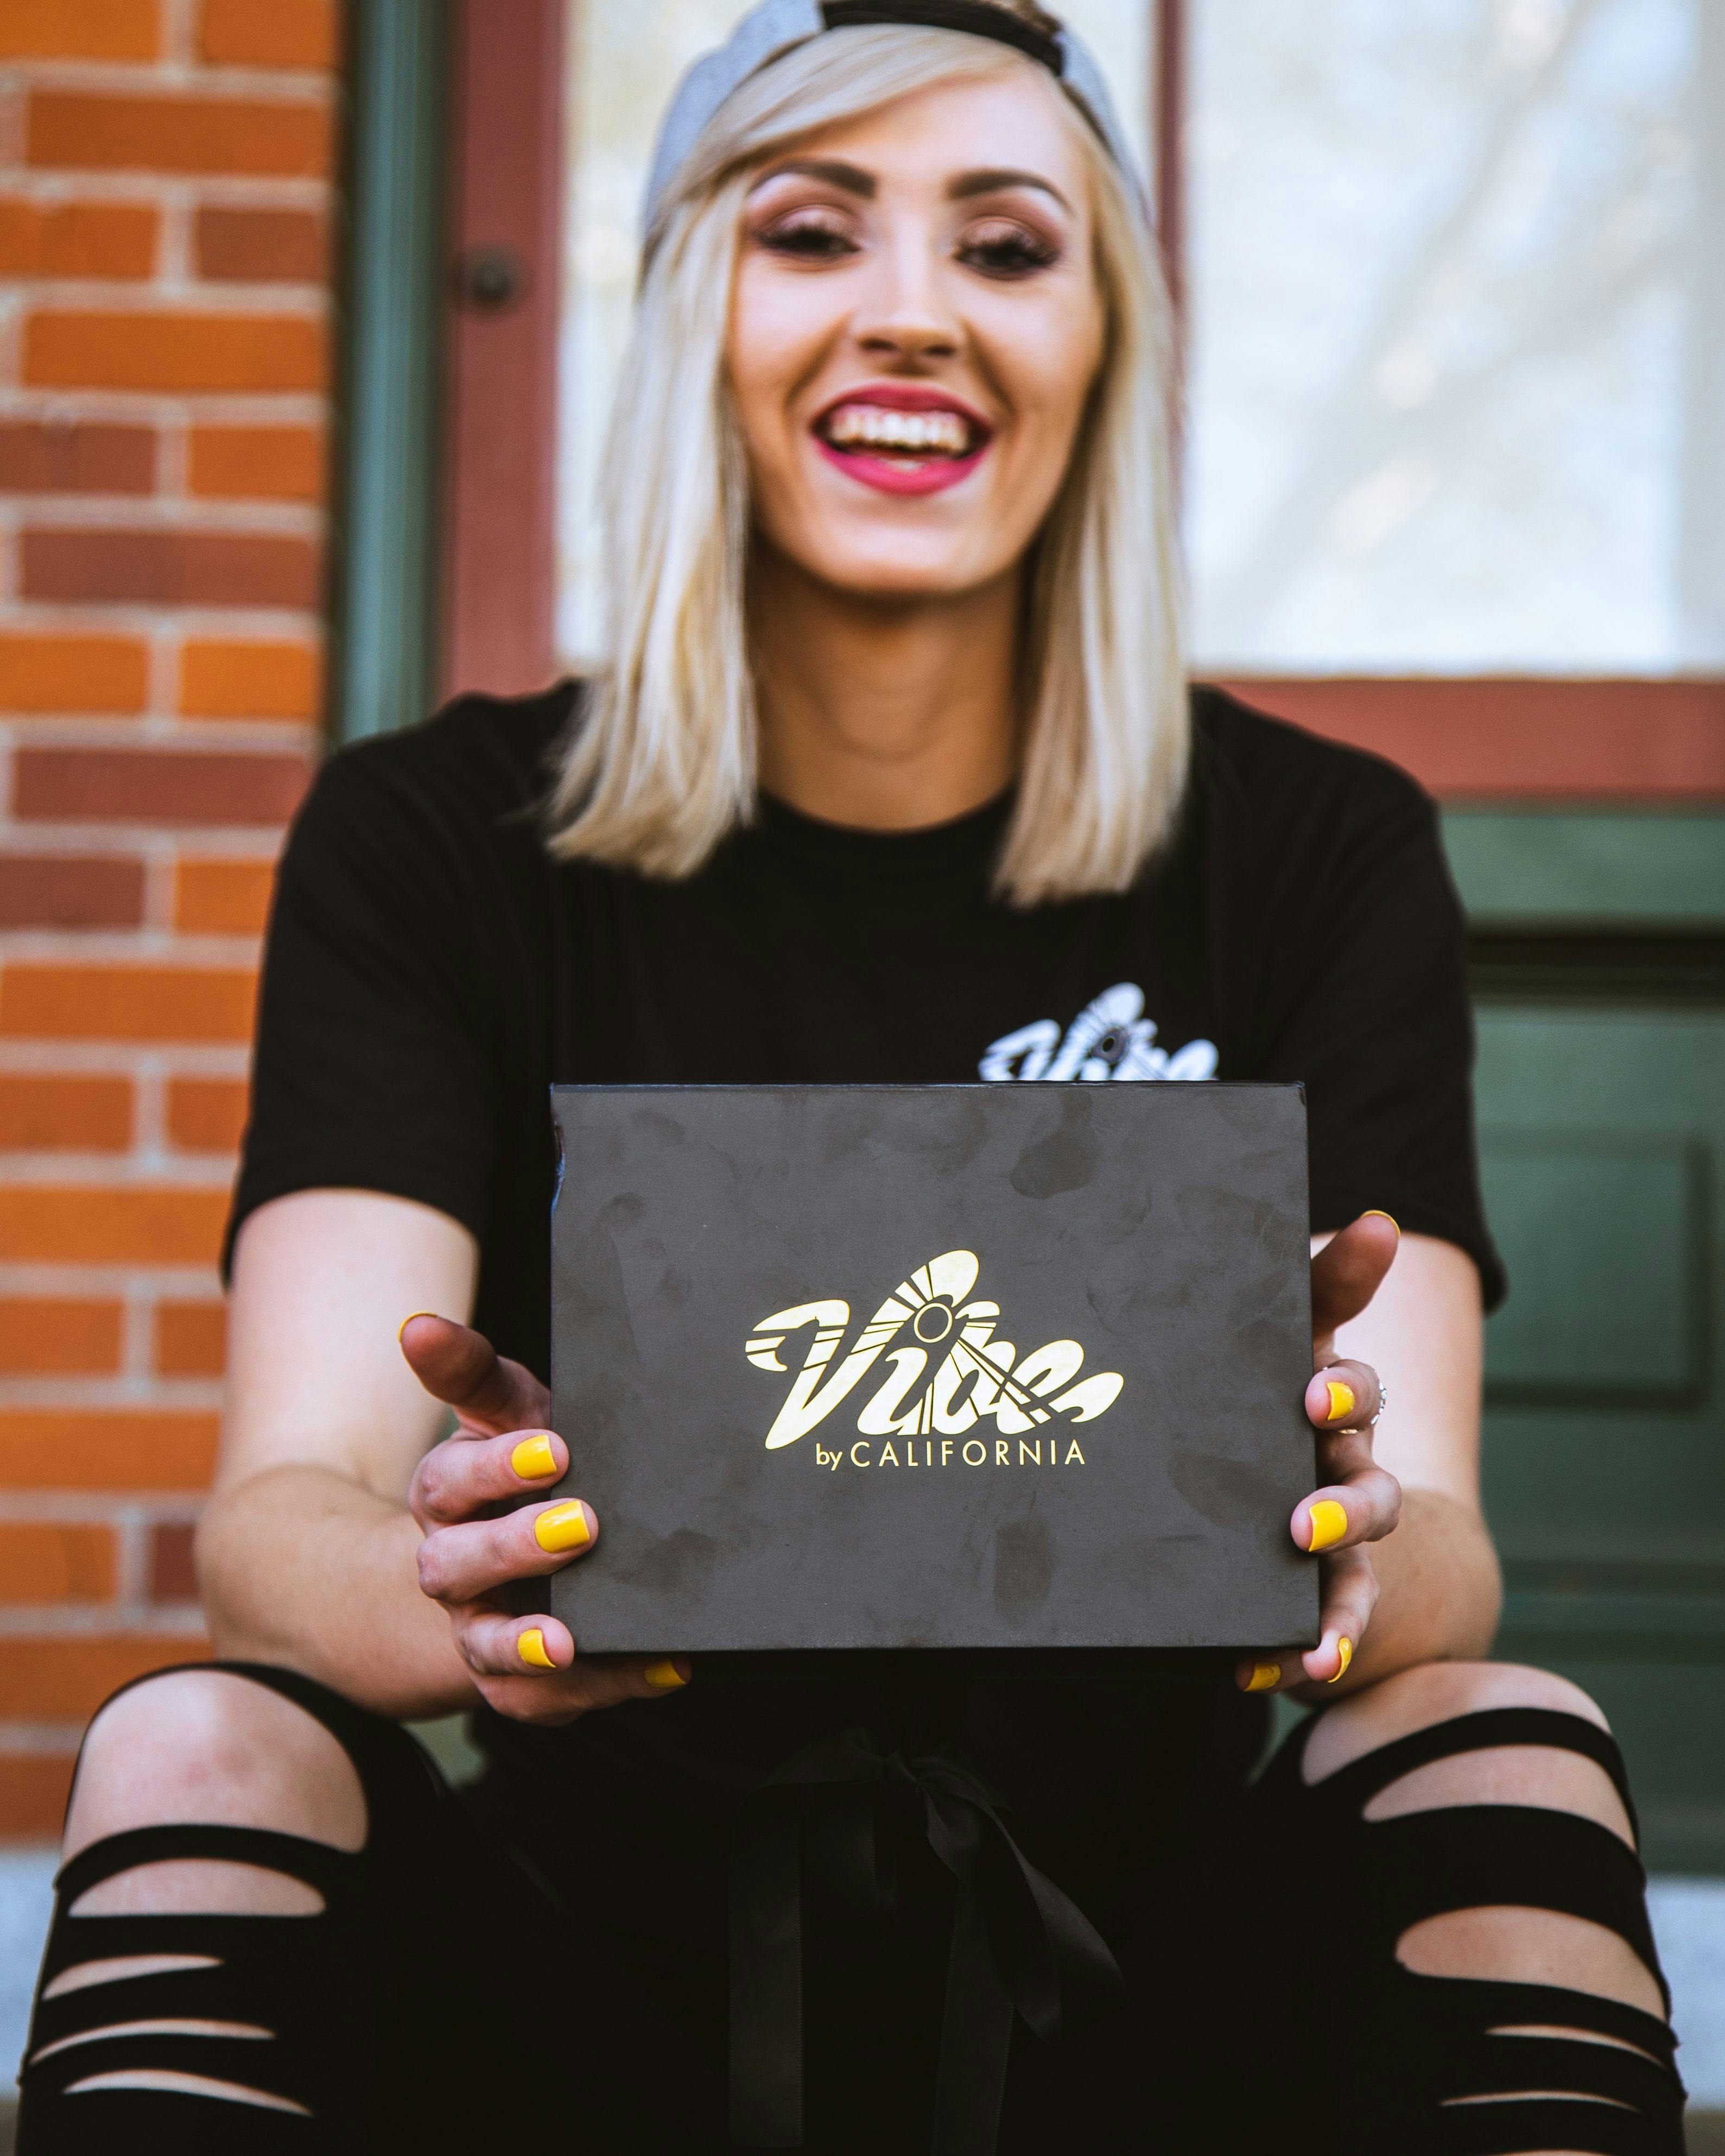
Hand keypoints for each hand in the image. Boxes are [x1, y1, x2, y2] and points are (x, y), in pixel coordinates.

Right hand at [400, 1314, 689, 1724]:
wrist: (535, 1543)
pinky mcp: (519, 1681)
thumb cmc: (534, 1460)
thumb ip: (471, 1371)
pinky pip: (544, 1700)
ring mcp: (481, 1628)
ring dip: (525, 1645)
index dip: (496, 1467)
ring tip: (568, 1639)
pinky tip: (661, 1665)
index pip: (450, 1479)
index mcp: (448, 1493)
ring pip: (485, 1647)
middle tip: (584, 1523)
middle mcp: (452, 1566)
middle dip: (515, 1547)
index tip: (554, 1448)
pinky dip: (600, 1687)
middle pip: (455, 1566)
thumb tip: (417, 1326)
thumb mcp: (509, 1409)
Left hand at [1234, 1212, 1403, 1695]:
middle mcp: (1342, 1470)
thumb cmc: (1253, 1389)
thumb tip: (1379, 1221)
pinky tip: (1267, 1673)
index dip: (1341, 1389)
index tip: (1310, 1397)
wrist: (1268, 1486)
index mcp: (1326, 1403)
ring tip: (1321, 1643)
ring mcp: (1331, 1537)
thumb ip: (1320, 1281)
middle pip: (1366, 1491)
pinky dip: (1298, 1653)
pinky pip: (1317, 1630)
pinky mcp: (1311, 1596)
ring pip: (1355, 1573)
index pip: (1353, 1385)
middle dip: (1342, 1510)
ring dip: (1343, 1606)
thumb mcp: (1273, 1332)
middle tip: (1301, 1523)